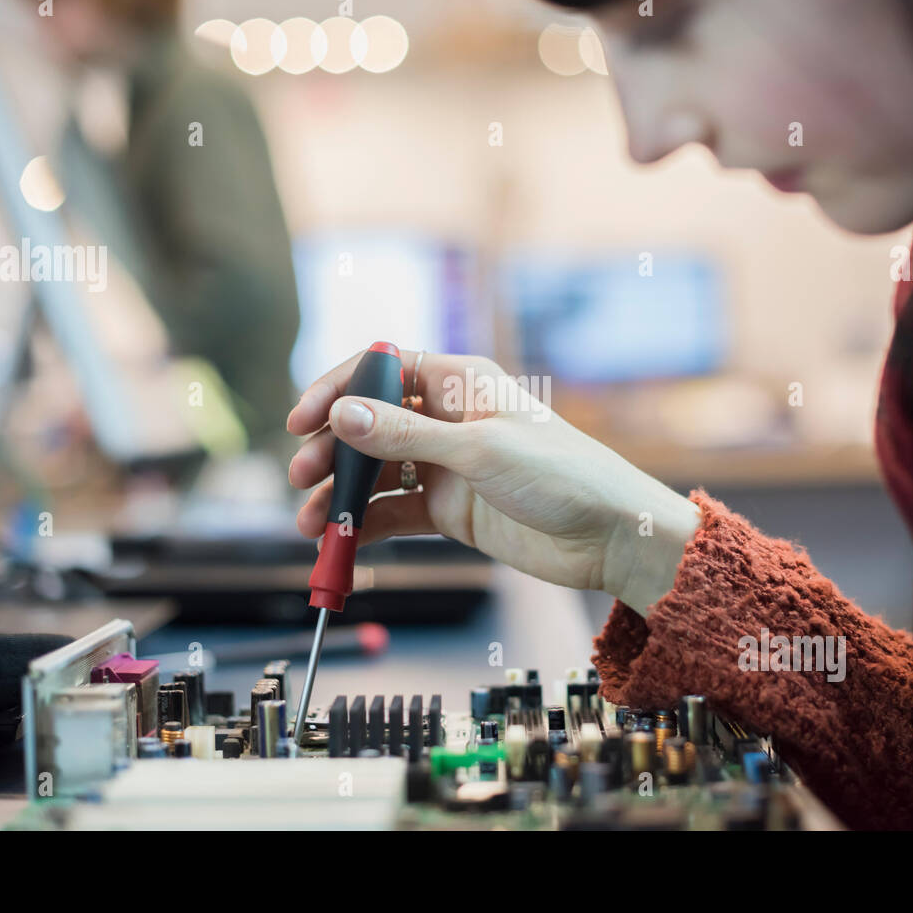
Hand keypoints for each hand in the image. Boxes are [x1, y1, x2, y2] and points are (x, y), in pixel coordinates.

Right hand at [286, 350, 699, 612]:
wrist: (610, 537)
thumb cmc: (564, 475)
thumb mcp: (479, 451)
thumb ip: (407, 436)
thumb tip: (342, 414)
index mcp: (460, 382)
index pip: (381, 370)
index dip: (336, 391)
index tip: (302, 422)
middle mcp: (448, 419)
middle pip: (369, 424)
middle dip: (332, 450)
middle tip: (302, 479)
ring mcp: (447, 466)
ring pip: (377, 472)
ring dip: (342, 495)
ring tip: (313, 525)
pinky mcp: (450, 509)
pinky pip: (395, 512)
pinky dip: (366, 526)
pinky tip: (343, 542)